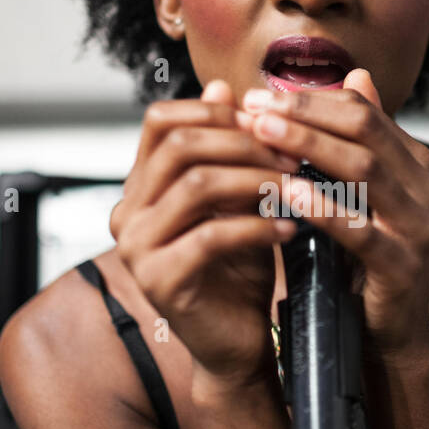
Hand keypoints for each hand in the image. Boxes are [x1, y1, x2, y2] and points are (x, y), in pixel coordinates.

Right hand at [109, 80, 301, 386]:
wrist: (238, 343)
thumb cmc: (241, 267)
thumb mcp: (238, 198)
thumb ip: (228, 149)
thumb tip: (222, 86)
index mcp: (140, 186)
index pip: (160, 120)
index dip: (216, 112)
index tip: (270, 123)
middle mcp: (127, 212)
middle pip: (180, 146)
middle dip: (245, 142)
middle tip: (296, 152)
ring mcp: (136, 249)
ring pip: (196, 185)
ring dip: (258, 179)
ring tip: (301, 187)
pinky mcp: (159, 282)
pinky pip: (211, 236)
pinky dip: (257, 226)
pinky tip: (291, 228)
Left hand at [243, 69, 428, 360]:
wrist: (388, 333)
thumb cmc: (363, 261)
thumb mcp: (357, 195)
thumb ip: (354, 142)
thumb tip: (356, 74)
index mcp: (415, 164)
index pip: (363, 111)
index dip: (310, 99)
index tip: (259, 96)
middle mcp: (425, 188)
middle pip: (364, 130)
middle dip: (306, 113)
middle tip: (255, 106)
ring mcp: (418, 227)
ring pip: (363, 169)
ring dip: (308, 146)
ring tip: (262, 135)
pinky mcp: (403, 266)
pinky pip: (360, 230)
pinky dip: (322, 208)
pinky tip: (287, 192)